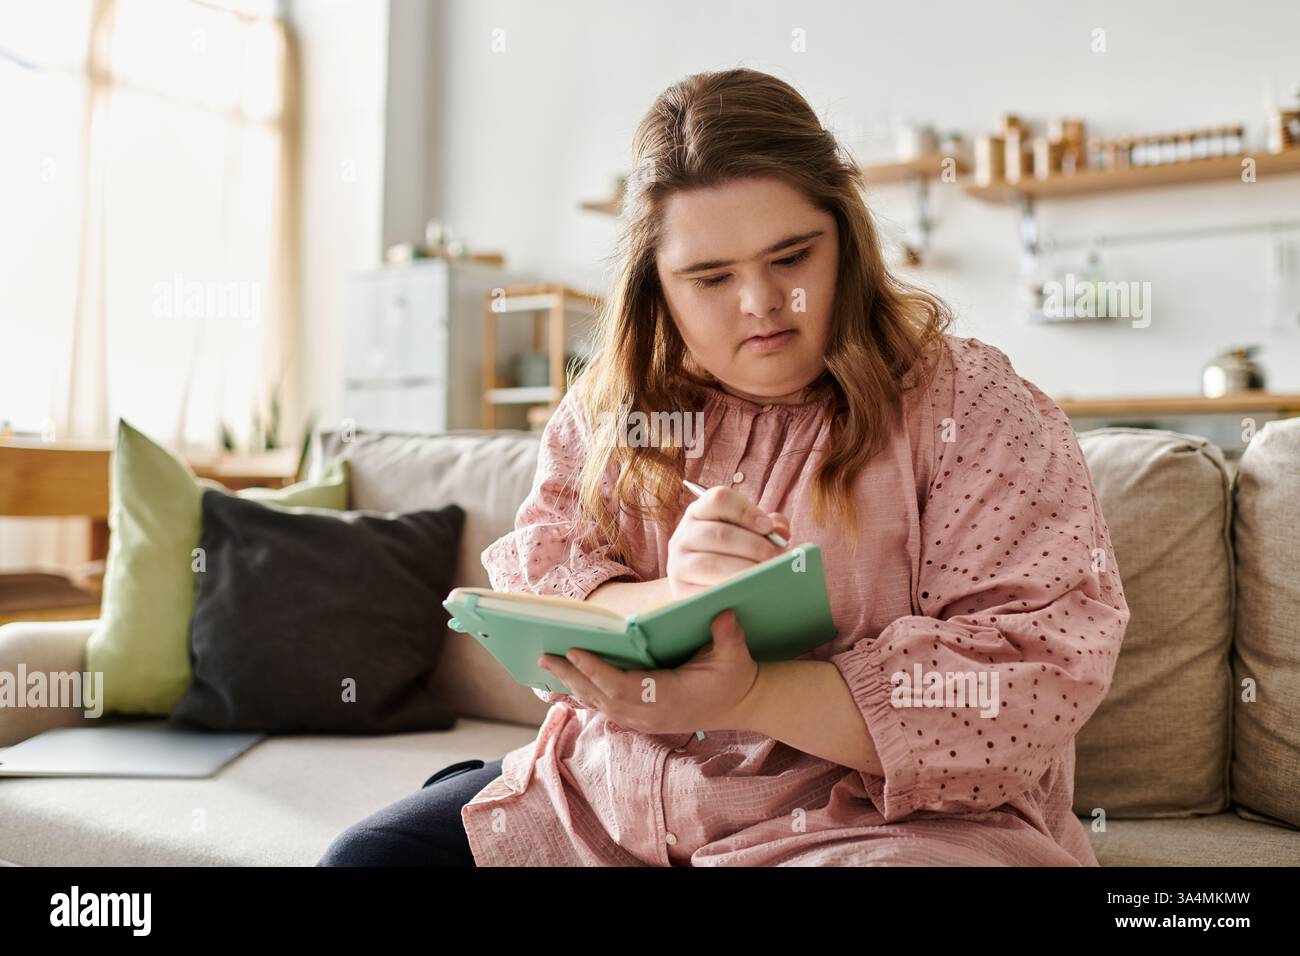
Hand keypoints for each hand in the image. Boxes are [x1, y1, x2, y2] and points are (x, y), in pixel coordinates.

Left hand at [536, 609, 760, 734]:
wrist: (741, 703)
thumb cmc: (735, 676)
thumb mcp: (735, 656)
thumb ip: (728, 637)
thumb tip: (723, 615)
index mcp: (668, 698)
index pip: (622, 687)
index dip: (596, 670)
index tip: (574, 651)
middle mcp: (651, 715)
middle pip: (601, 697)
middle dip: (571, 677)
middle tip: (544, 657)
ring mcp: (645, 721)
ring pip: (600, 704)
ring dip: (572, 686)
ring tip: (546, 667)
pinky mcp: (642, 719)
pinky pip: (606, 707)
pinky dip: (585, 693)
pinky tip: (567, 681)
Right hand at [667, 485, 789, 599]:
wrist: (703, 589)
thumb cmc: (732, 558)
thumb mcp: (746, 536)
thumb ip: (767, 528)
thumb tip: (781, 532)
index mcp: (699, 513)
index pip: (719, 499)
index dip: (745, 510)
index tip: (768, 526)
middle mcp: (683, 536)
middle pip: (720, 534)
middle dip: (754, 546)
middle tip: (777, 558)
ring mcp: (678, 565)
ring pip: (712, 564)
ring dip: (745, 570)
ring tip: (767, 576)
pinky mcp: (681, 592)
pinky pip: (706, 591)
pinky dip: (730, 591)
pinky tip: (749, 592)